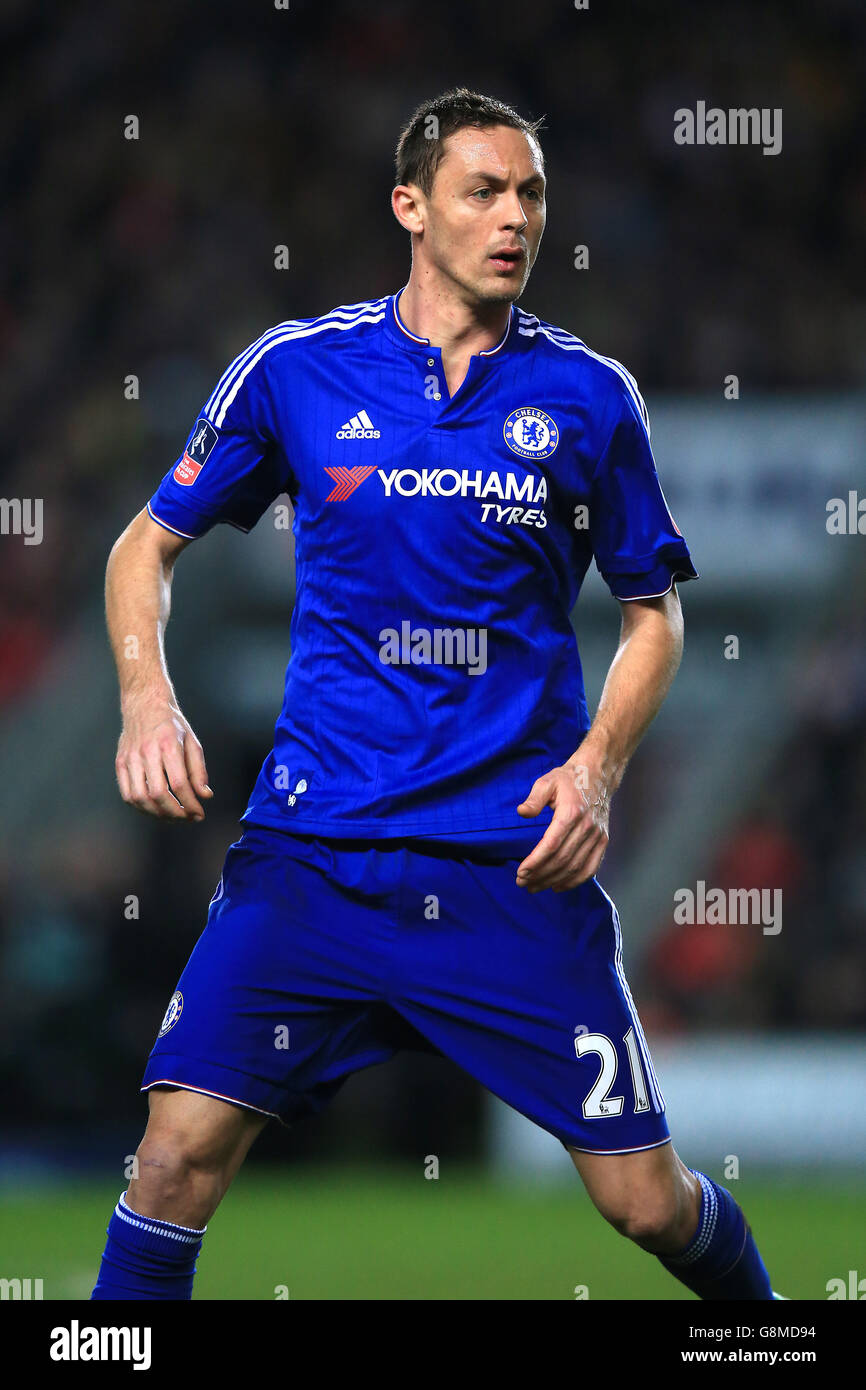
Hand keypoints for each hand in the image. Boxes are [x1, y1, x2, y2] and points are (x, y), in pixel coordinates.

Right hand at [115, 697, 212, 821]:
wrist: (144, 703)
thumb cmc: (171, 723)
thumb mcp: (192, 741)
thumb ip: (199, 770)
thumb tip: (204, 796)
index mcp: (168, 745)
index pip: (179, 783)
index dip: (190, 804)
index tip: (199, 813)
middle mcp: (147, 752)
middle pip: (158, 794)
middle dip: (175, 813)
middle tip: (187, 818)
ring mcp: (130, 758)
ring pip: (140, 798)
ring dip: (157, 814)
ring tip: (172, 816)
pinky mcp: (120, 763)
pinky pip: (127, 794)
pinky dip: (141, 807)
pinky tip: (155, 809)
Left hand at [515, 755, 612, 892]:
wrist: (598, 775)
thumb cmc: (568, 780)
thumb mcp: (547, 782)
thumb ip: (534, 798)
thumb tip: (522, 812)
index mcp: (571, 813)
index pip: (552, 845)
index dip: (536, 862)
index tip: (521, 872)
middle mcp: (586, 827)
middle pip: (562, 860)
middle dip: (540, 875)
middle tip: (522, 883)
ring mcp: (597, 836)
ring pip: (575, 867)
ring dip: (554, 881)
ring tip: (535, 887)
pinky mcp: (603, 841)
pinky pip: (591, 868)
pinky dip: (575, 881)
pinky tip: (558, 886)